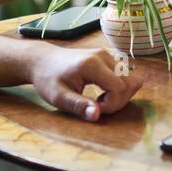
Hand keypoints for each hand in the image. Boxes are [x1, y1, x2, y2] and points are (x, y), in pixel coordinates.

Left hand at [28, 45, 144, 121]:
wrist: (41, 60)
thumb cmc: (47, 79)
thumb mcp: (59, 97)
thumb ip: (79, 106)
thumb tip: (97, 116)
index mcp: (92, 65)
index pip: (120, 87)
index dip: (112, 104)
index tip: (96, 109)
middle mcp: (103, 56)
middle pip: (130, 83)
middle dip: (119, 101)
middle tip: (97, 106)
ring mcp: (107, 54)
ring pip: (130, 79)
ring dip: (120, 94)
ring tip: (100, 99)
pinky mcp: (108, 56)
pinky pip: (125, 74)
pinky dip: (119, 87)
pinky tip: (103, 92)